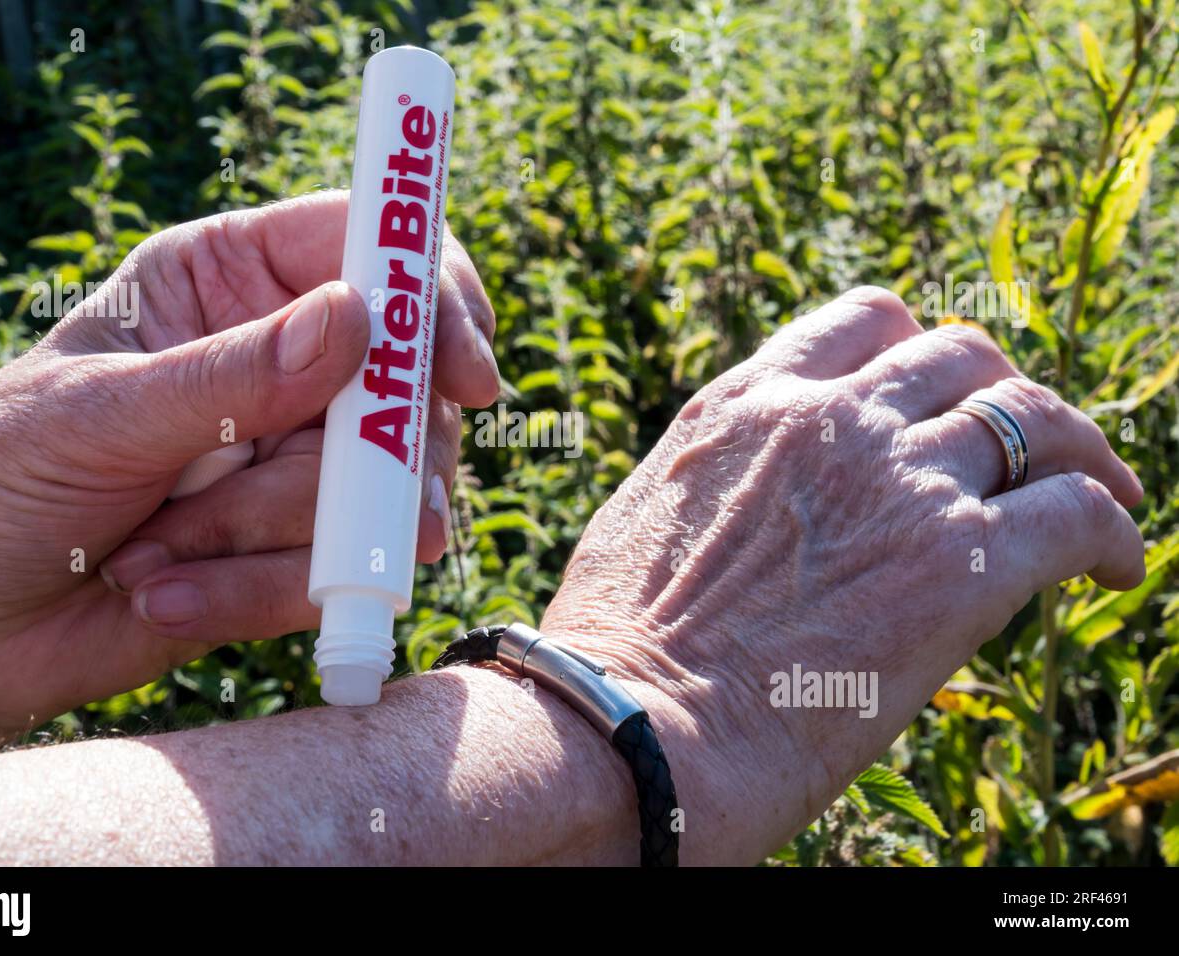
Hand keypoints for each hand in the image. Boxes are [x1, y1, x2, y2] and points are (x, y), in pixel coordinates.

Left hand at [0, 191, 498, 752]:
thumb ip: (232, 375)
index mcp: (222, 285)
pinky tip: (159, 592)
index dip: (432, 297)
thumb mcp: (99, 414)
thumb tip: (360, 320)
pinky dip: (251, 592)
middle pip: (400, 385)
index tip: (462, 374)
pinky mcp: (290, 551)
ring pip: (371, 491)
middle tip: (322, 507)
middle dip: (354, 462)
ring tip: (155, 550)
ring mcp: (286, 461)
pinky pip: (331, 572)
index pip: (364, 249)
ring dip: (265, 536)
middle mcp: (272, 365)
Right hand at [539, 286, 1144, 863]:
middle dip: (1003, 394)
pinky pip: (1079, 515)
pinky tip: (1115, 570)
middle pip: (965, 356)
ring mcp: (897, 482)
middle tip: (1026, 449)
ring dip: (1081, 453)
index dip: (920, 348)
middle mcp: (828, 419)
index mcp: (746, 405)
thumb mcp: (646, 518)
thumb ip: (717, 482)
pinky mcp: (958, 562)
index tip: (937, 396)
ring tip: (1103, 496)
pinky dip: (1113, 532)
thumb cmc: (614, 653)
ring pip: (1038, 417)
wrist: (628, 727)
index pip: (866, 320)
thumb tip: (745, 508)